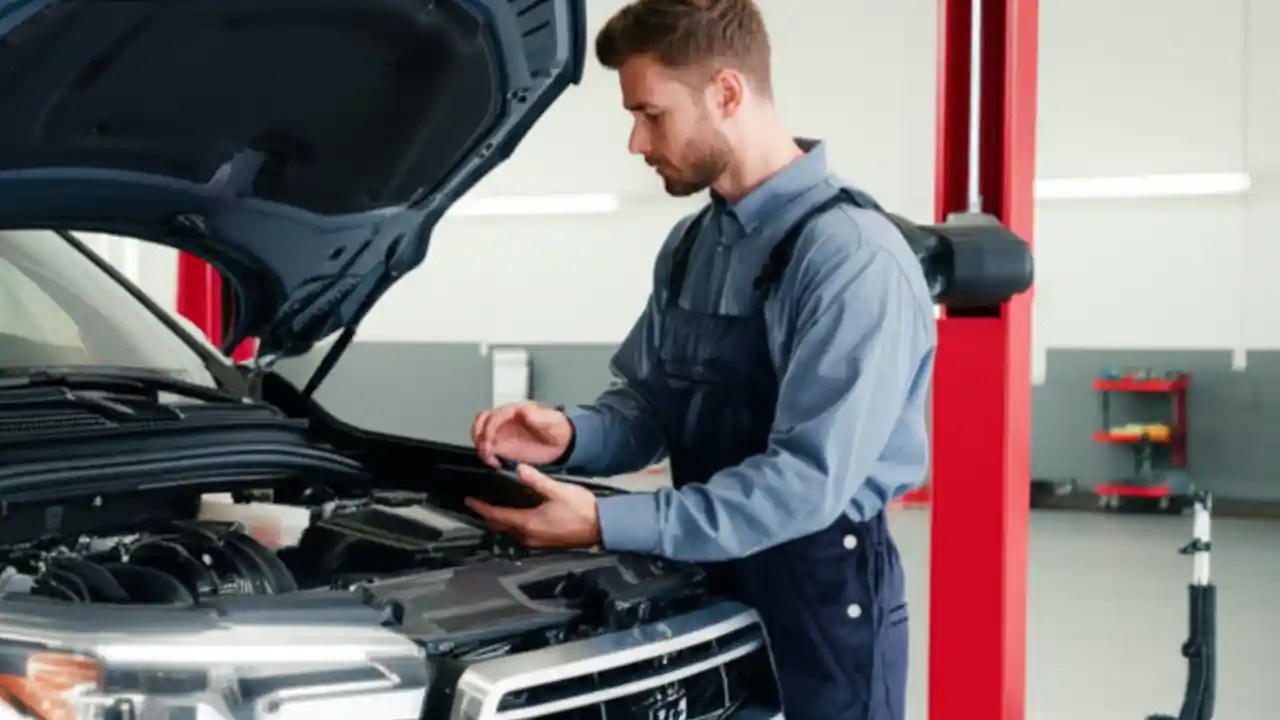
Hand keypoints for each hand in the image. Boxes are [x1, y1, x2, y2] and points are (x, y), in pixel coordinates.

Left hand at [465, 464, 601, 548]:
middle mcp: (528, 536)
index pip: (497, 516)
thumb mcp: (558, 490)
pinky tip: (515, 516)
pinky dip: (513, 524)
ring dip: (500, 521)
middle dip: (488, 516)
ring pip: (511, 532)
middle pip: (501, 526)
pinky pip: (521, 534)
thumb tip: (518, 468)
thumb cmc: (581, 508)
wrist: (602, 526)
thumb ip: (536, 480)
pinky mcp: (545, 543)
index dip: (482, 508)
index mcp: (528, 523)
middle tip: (478, 503)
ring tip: (493, 508)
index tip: (469, 500)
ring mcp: (537, 542)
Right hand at [471, 401, 572, 467]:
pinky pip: (487, 446)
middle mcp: (506, 419)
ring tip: (489, 456)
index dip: (490, 428)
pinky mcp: (503, 445)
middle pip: (481, 420)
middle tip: (486, 449)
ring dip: (479, 444)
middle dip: (479, 434)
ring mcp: (503, 431)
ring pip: (480, 431)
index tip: (490, 441)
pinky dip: (486, 454)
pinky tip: (495, 462)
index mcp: (516, 410)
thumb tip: (524, 411)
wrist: (562, 442)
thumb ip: (538, 416)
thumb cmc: (558, 428)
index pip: (495, 415)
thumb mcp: (552, 420)